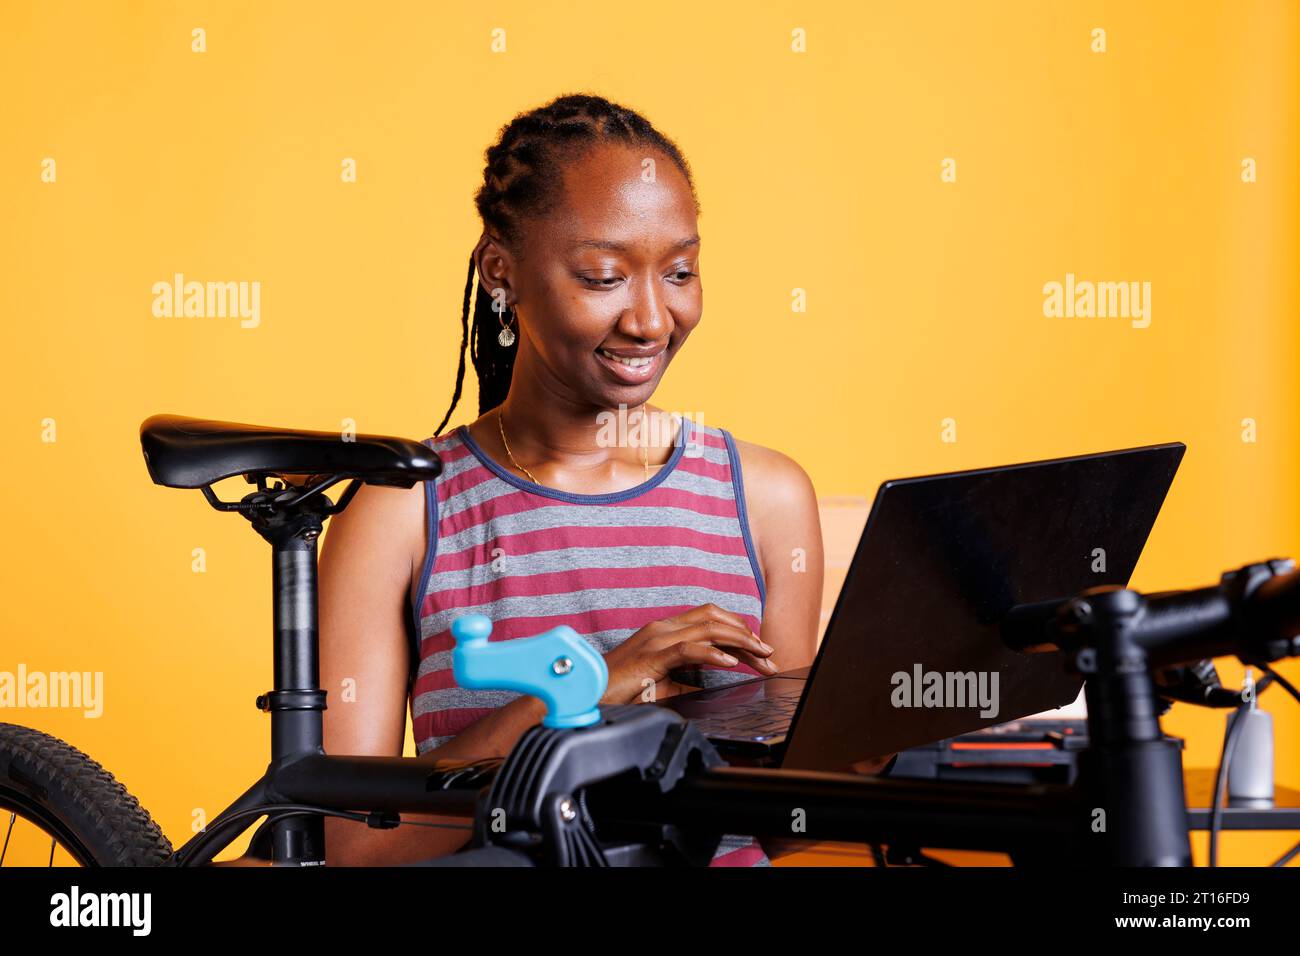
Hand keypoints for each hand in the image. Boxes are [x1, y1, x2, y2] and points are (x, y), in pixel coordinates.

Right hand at [600, 604, 777, 704]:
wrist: (587, 690)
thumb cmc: (617, 689)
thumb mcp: (658, 683)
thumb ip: (681, 679)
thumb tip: (703, 686)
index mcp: (665, 630)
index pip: (709, 618)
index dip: (737, 629)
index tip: (758, 648)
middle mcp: (663, 628)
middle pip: (714, 619)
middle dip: (746, 634)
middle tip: (769, 654)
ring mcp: (657, 639)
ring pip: (707, 628)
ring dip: (739, 641)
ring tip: (760, 656)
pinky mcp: (651, 656)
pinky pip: (689, 649)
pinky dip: (713, 654)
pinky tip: (730, 664)